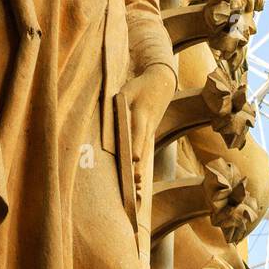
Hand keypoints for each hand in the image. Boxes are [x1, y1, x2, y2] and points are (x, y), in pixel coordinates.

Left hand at [119, 64, 176, 202]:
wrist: (163, 83)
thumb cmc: (141, 86)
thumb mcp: (128, 89)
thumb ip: (118, 102)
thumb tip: (105, 120)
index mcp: (142, 113)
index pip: (138, 131)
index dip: (136, 144)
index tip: (135, 158)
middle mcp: (148, 125)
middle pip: (143, 146)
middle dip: (140, 164)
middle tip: (136, 180)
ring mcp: (151, 130)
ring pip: (146, 151)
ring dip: (142, 168)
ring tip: (137, 186)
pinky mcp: (150, 133)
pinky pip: (146, 150)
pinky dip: (143, 164)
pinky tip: (138, 180)